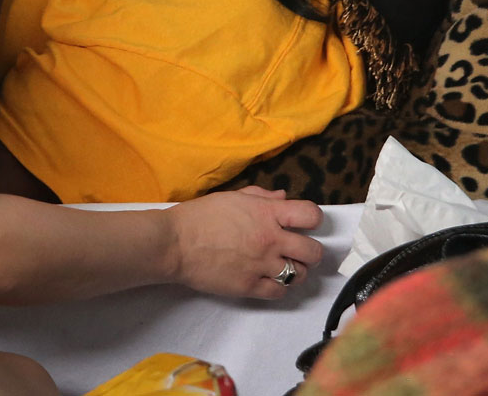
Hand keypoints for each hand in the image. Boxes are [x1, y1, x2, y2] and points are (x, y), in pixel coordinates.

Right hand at [165, 187, 323, 298]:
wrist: (175, 243)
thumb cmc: (199, 216)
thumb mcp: (231, 197)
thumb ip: (261, 196)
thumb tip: (283, 197)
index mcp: (266, 213)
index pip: (310, 215)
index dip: (313, 219)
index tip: (305, 224)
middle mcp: (269, 239)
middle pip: (313, 251)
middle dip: (310, 251)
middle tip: (299, 250)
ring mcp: (261, 265)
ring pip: (299, 275)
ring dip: (296, 270)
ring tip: (283, 267)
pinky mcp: (250, 286)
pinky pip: (280, 292)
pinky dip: (279, 287)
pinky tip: (269, 280)